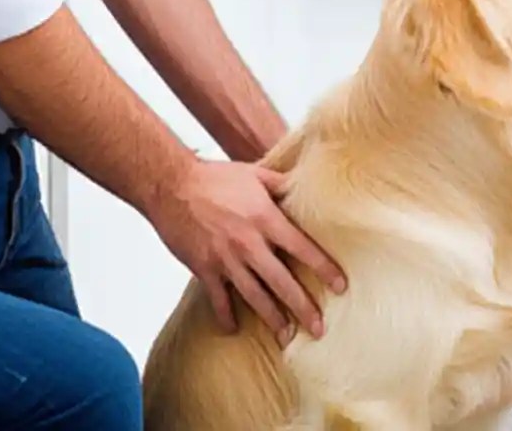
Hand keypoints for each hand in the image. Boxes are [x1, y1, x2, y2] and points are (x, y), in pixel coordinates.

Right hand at [145, 159, 346, 343]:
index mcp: (266, 219)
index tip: (341, 286)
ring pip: (254, 296)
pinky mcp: (203, 268)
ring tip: (287, 337)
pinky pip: (218, 298)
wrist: (170, 185)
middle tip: (318, 328)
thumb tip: (307, 186)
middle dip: (302, 307)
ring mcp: (225, 259)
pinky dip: (226, 315)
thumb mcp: (256, 174)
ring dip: (272, 318)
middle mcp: (248, 243)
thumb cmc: (214, 177)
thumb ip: (283, 184)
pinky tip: (234, 329)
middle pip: (282, 281)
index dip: (324, 268)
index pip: (302, 248)